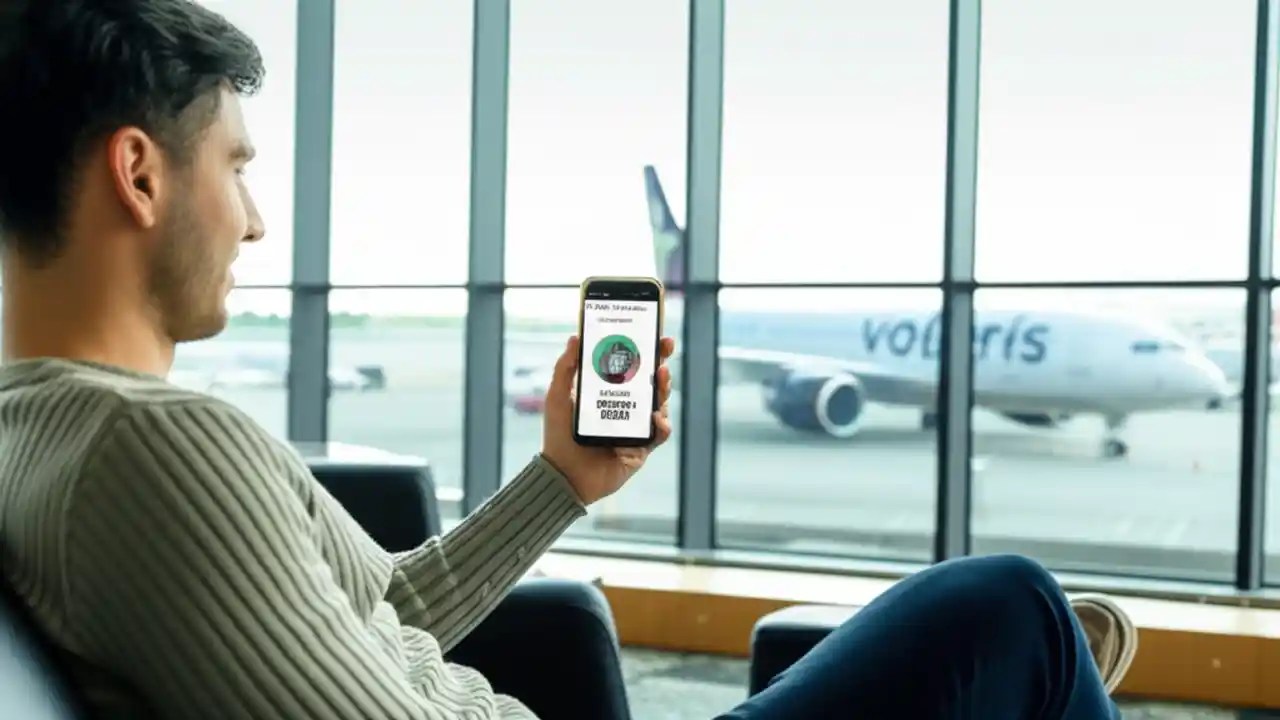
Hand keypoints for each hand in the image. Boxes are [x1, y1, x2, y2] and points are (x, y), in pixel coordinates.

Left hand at [540, 335, 675, 504]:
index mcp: (609, 392)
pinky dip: (662, 424)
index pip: (631, 366)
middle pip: (651, 381)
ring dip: (664, 388)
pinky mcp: (642, 448)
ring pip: (660, 403)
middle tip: (666, 347)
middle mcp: (626, 407)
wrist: (563, 475)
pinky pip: (660, 434)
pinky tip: (656, 418)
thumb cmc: (558, 435)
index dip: (644, 349)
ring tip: (661, 377)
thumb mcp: (558, 397)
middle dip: (662, 361)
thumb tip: (575, 337)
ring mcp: (636, 427)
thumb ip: (565, 368)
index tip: (653, 331)